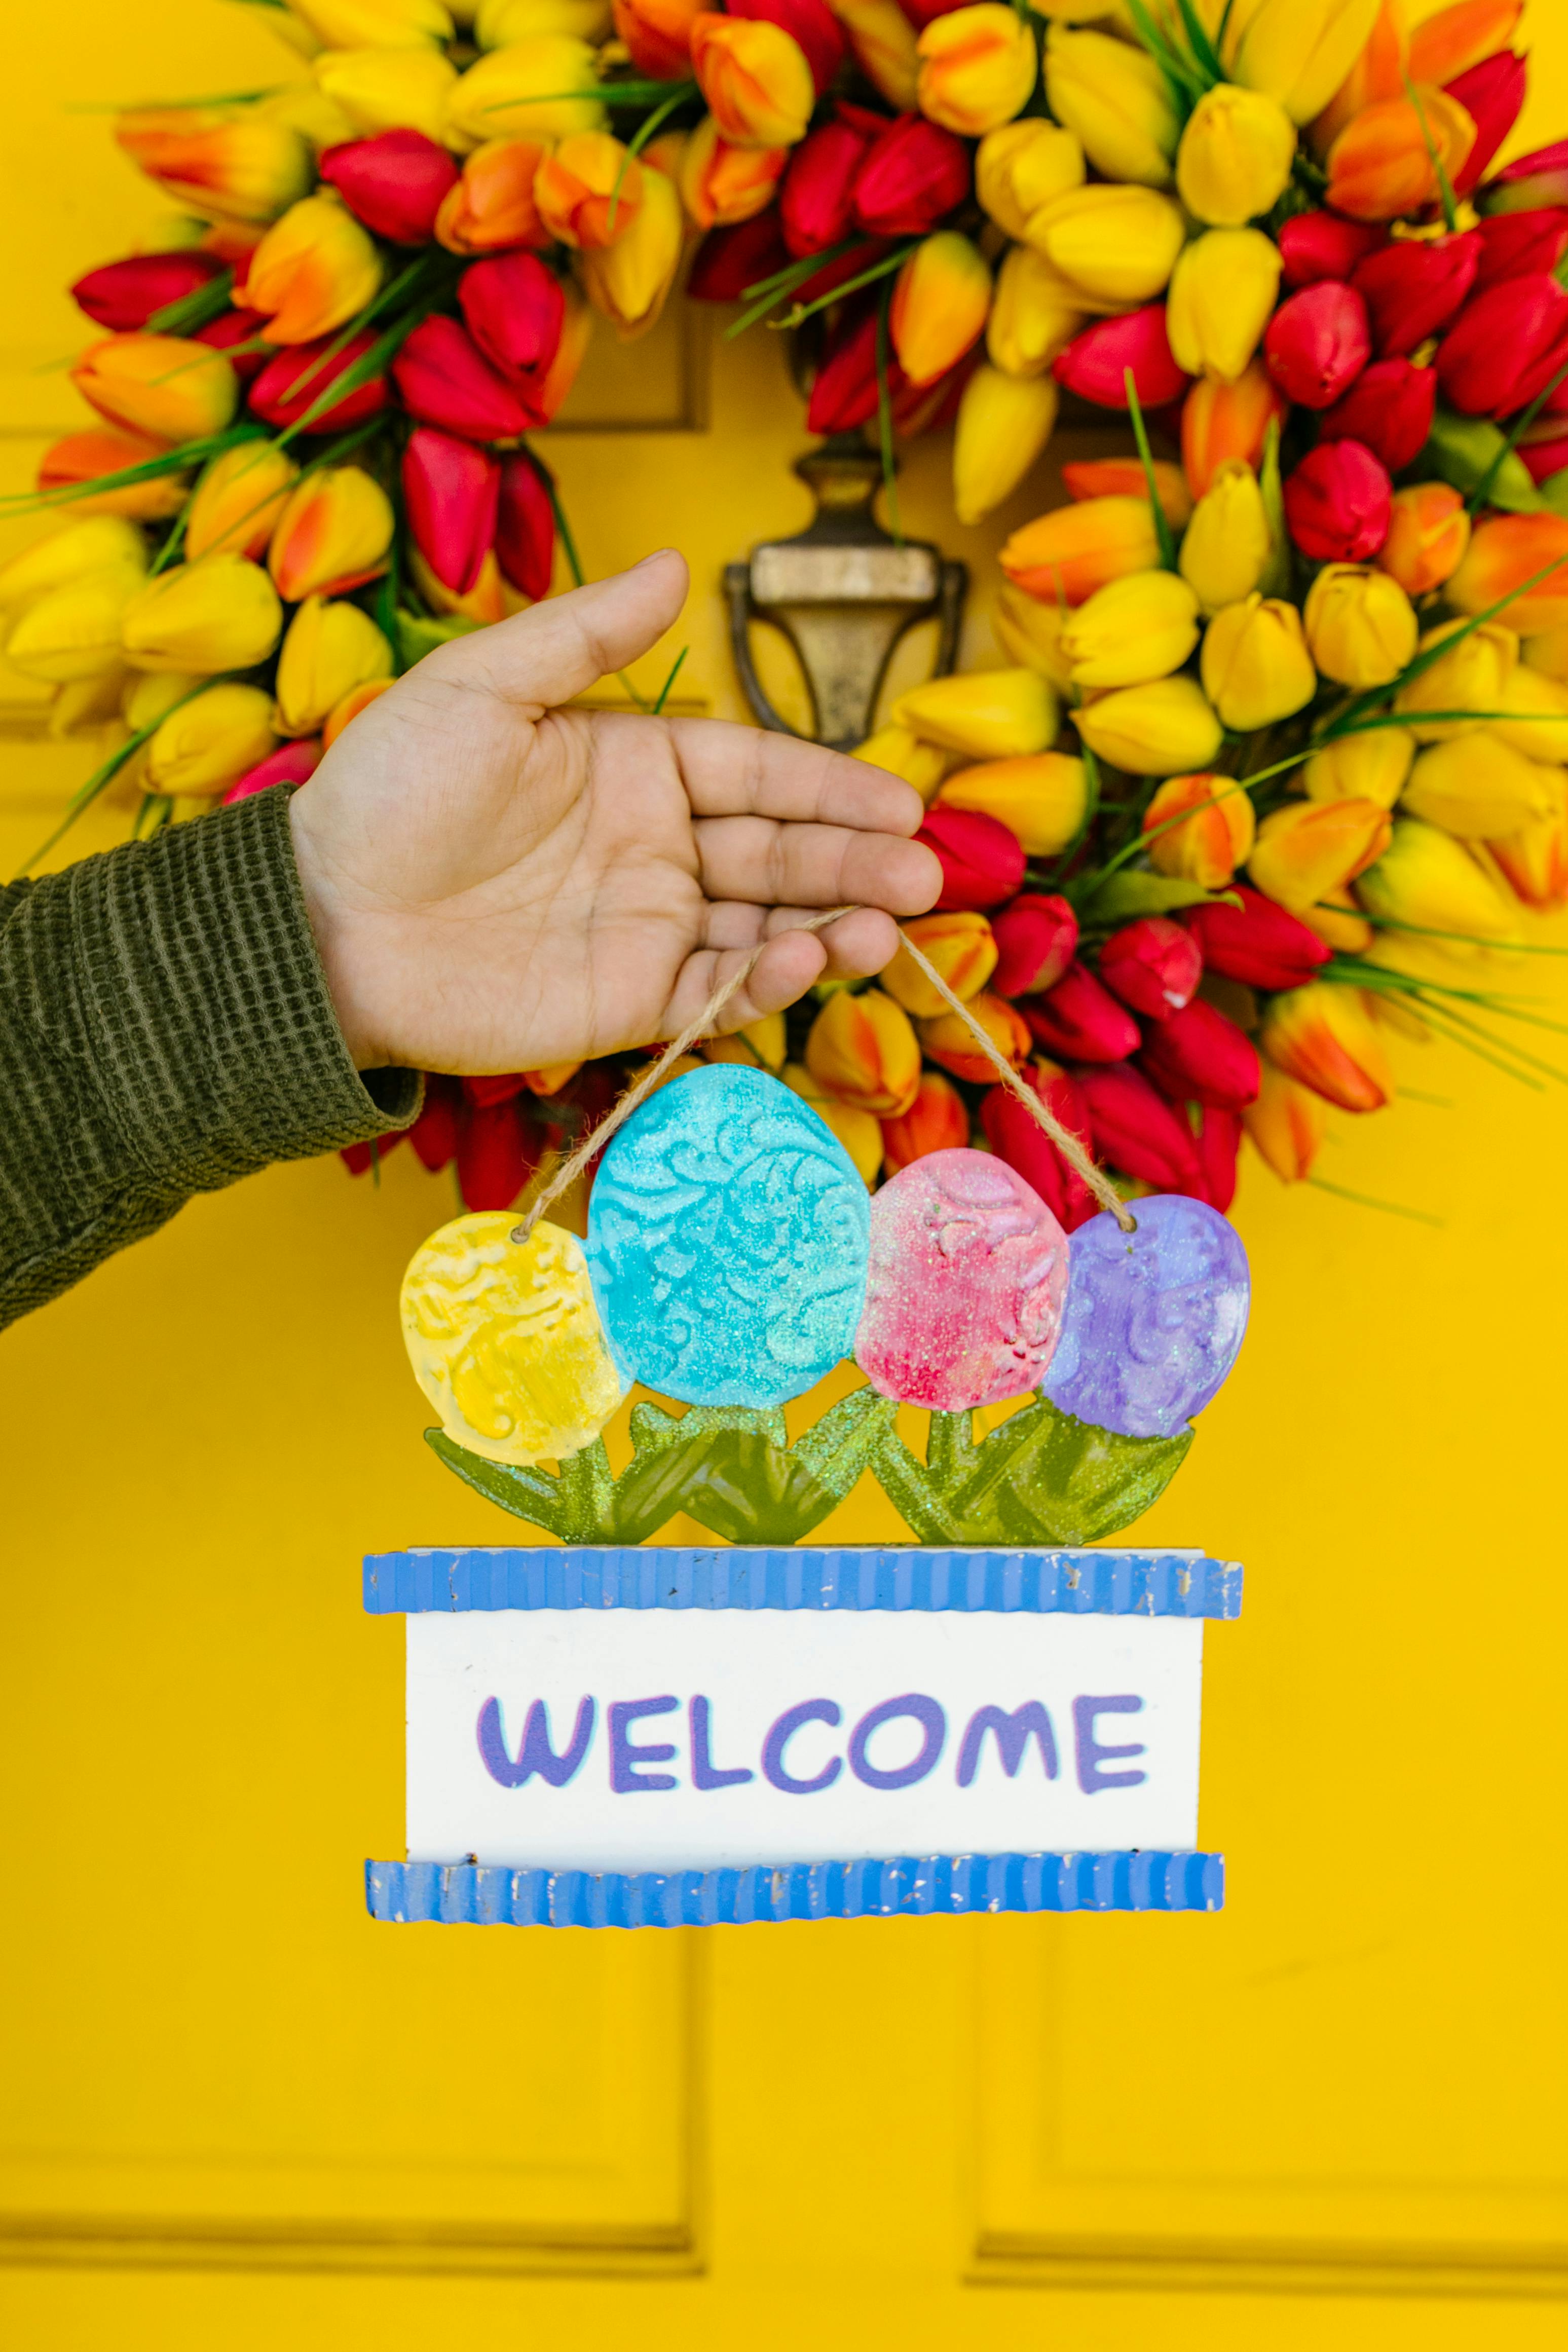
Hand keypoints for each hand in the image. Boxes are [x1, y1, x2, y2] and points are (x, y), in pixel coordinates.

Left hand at [288, 550, 940, 1073]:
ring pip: (765, 928)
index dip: (831, 786)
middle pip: (781, 852)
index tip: (902, 801)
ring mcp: (644, 931)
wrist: (321, 920)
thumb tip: (676, 565)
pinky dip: (764, 982)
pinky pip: (711, 995)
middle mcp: (654, 850)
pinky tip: (806, 960)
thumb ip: (585, 633)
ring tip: (888, 923)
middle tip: (926, 872)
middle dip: (857, 860)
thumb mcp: (482, 685)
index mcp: (633, 767)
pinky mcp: (623, 1005)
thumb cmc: (388, 793)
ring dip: (833, 925)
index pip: (758, 772)